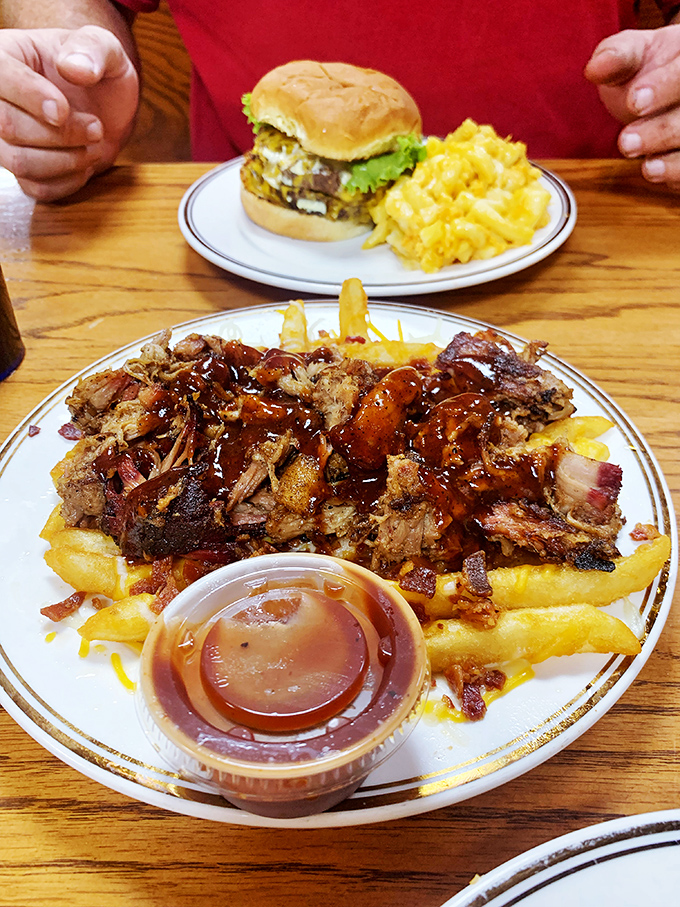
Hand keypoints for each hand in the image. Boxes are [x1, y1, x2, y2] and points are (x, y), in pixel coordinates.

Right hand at [0, 26, 138, 200]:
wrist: (105, 106)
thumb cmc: (98, 72)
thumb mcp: (106, 48)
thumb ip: (93, 48)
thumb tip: (74, 68)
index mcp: (5, 55)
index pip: (0, 76)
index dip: (30, 96)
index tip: (64, 110)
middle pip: (8, 126)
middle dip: (61, 134)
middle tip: (96, 128)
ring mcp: (4, 139)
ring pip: (20, 162)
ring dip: (67, 161)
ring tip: (94, 146)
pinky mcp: (22, 170)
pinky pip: (37, 188)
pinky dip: (69, 182)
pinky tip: (85, 164)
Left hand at [585, 24, 679, 190]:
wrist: (662, 88)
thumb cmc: (649, 69)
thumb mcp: (632, 54)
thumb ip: (617, 58)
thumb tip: (596, 67)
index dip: (664, 86)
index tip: (634, 101)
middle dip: (662, 131)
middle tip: (626, 143)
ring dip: (675, 162)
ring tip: (648, 168)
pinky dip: (677, 174)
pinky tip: (657, 172)